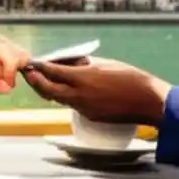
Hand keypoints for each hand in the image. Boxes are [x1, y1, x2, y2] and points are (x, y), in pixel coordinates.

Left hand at [22, 58, 171, 125]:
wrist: (148, 102)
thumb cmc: (132, 78)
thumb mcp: (106, 64)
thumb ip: (85, 64)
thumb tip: (70, 63)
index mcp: (84, 78)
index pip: (53, 72)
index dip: (40, 67)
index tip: (33, 62)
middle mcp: (80, 95)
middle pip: (48, 90)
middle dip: (35, 81)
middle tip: (29, 73)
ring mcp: (84, 108)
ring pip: (58, 99)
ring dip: (48, 90)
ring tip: (43, 80)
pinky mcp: (90, 116)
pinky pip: (71, 105)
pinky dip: (64, 96)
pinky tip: (65, 89)